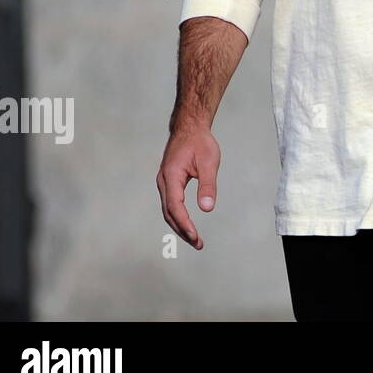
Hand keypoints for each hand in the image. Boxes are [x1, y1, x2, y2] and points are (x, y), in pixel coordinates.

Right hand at [156, 123, 220, 250]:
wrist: (190, 128)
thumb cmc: (200, 143)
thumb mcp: (208, 162)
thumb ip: (207, 185)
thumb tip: (207, 208)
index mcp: (171, 176)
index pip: (175, 206)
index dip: (184, 223)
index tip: (195, 236)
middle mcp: (163, 182)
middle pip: (169, 213)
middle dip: (182, 230)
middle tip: (198, 244)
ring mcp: (164, 183)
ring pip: (168, 210)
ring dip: (180, 226)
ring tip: (195, 239)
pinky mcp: (169, 183)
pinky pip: (171, 204)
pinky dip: (178, 216)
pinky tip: (187, 224)